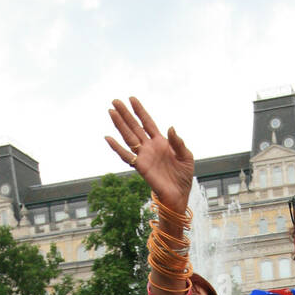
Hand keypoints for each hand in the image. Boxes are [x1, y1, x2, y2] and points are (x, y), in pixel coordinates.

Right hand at [106, 96, 194, 214]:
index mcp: (161, 142)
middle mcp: (149, 147)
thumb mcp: (186, 156)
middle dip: (125, 114)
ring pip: (128, 137)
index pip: (147, 122)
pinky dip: (117, 148)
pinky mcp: (140, 167)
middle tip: (115, 101)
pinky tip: (108, 138)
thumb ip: (178, 142)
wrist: (179, 195)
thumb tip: (170, 128)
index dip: (140, 111)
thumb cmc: (183, 176)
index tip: (132, 99)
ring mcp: (144, 156)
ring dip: (119, 125)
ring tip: (111, 112)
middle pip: (134, 126)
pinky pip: (126, 156)